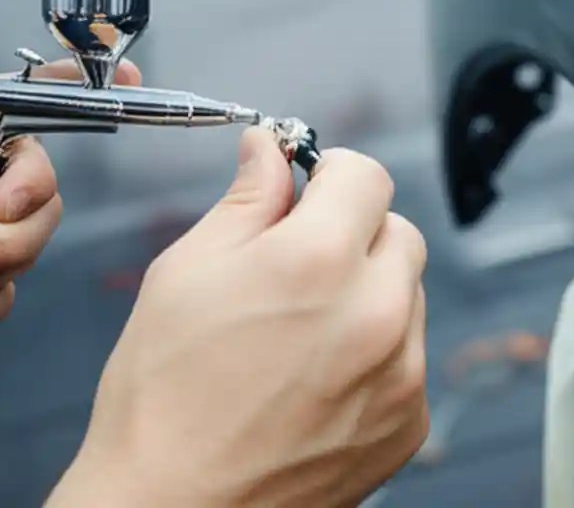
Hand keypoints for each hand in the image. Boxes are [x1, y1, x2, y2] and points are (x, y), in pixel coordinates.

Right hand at [47, 129, 428, 507]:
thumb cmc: (163, 400)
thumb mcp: (185, 272)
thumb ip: (245, 200)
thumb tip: (269, 151)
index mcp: (319, 259)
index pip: (366, 173)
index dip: (329, 174)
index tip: (307, 191)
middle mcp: (376, 311)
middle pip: (398, 230)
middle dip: (353, 234)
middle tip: (296, 266)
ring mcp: (401, 372)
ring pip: (407, 294)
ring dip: (367, 293)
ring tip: (298, 333)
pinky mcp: (410, 420)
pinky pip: (408, 356)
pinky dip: (375, 354)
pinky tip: (316, 378)